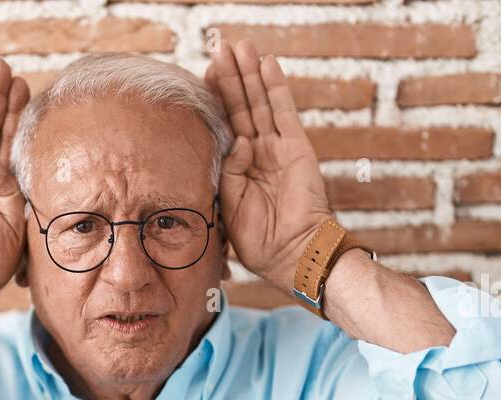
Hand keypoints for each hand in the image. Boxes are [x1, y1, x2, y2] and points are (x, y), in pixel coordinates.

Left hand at [206, 39, 333, 292]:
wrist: (292, 253)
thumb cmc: (259, 241)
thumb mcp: (229, 207)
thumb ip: (227, 174)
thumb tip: (236, 142)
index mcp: (239, 169)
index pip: (225, 126)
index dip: (216, 101)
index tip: (203, 75)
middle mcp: (258, 154)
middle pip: (242, 107)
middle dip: (231, 78)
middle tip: (220, 48)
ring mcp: (278, 148)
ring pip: (260, 103)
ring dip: (250, 75)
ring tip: (241, 46)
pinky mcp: (297, 147)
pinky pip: (284, 111)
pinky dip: (276, 87)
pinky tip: (267, 64)